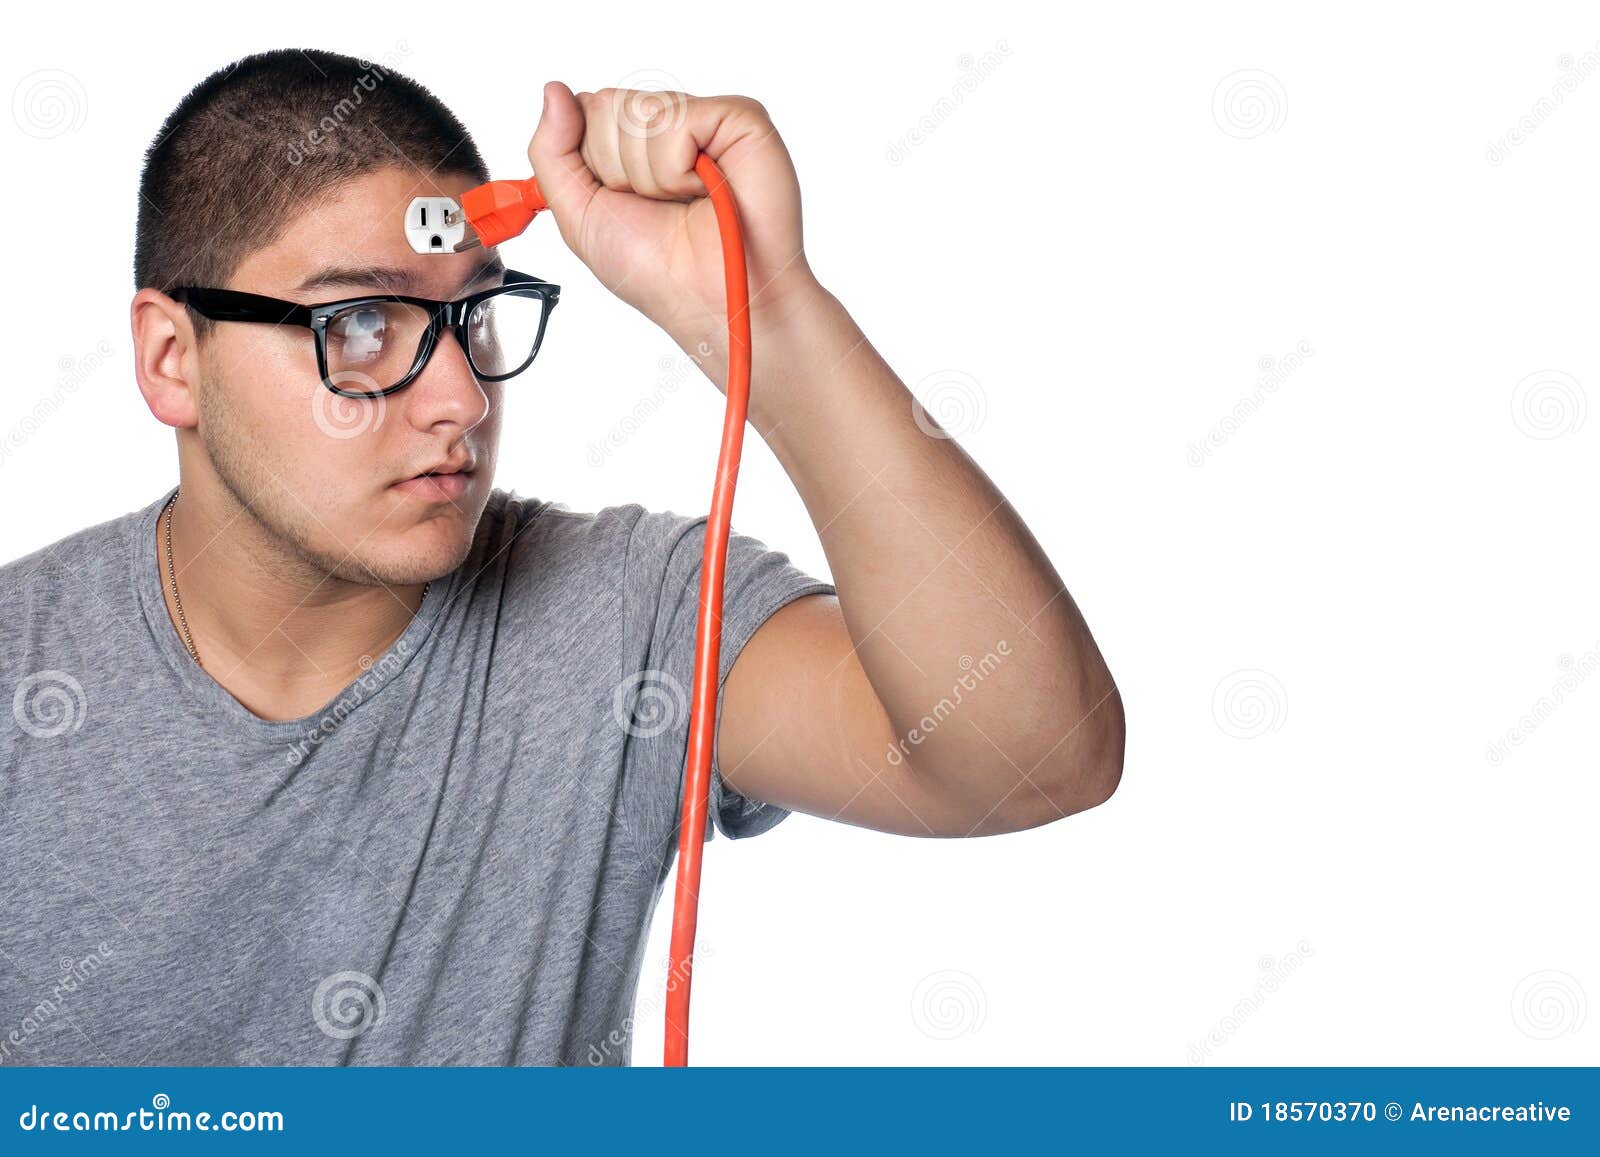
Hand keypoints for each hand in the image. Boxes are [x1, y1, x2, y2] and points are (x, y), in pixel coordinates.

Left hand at [527, 81, 822, 375]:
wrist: (710, 303)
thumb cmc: (659, 271)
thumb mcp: (579, 216)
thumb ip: (551, 152)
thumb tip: (553, 90)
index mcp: (632, 144)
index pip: (584, 109)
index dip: (590, 161)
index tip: (618, 200)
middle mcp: (667, 126)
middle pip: (605, 104)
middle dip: (616, 169)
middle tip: (656, 206)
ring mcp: (704, 120)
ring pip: (638, 110)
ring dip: (649, 175)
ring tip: (683, 202)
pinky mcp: (739, 119)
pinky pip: (677, 118)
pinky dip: (677, 169)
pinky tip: (703, 192)